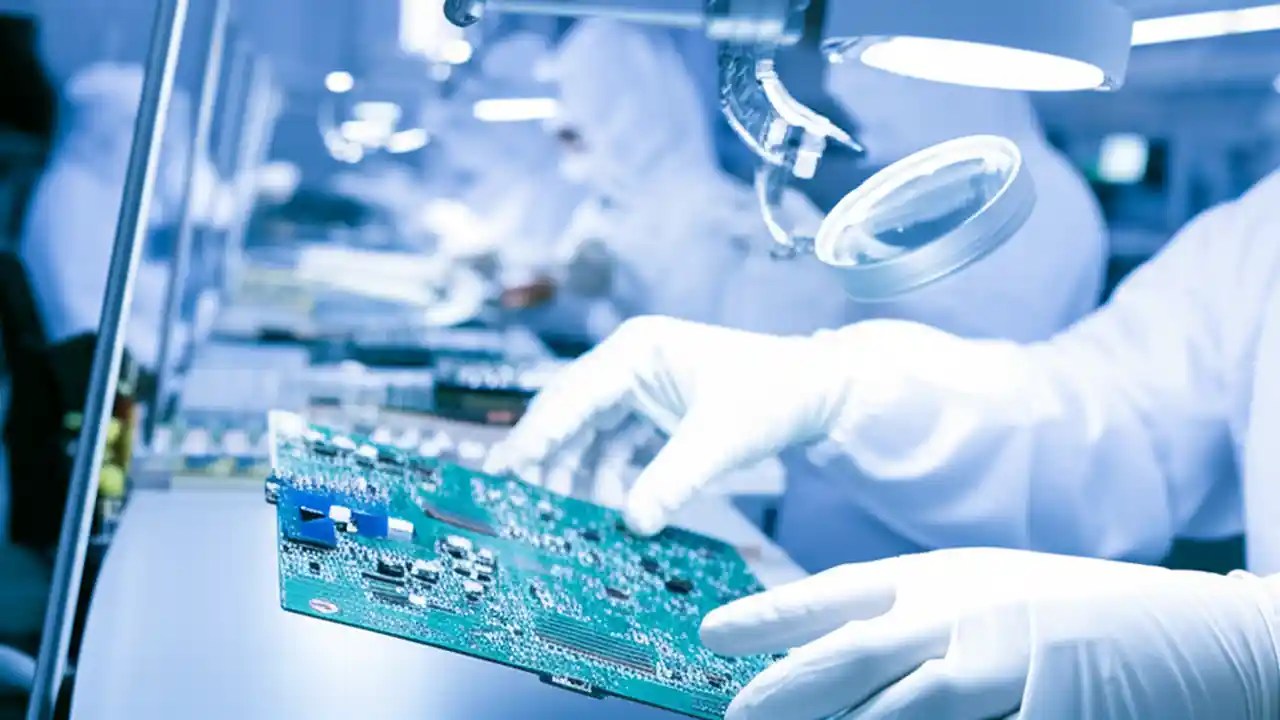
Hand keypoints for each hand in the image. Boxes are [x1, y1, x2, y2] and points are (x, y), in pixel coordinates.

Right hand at [485, 316, 862, 534]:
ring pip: (588, 432)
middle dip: (544, 455)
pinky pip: (614, 446)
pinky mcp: (653, 412)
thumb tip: (633, 524)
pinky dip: (604, 476)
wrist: (816, 390)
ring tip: (557, 513)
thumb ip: (674, 480)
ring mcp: (639, 387)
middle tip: (513, 496)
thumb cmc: (772, 395)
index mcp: (636, 350)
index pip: (574, 394)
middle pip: (570, 412)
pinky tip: (602, 508)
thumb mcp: (721, 439)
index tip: (508, 469)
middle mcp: (629, 363)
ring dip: (573, 471)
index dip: (539, 434)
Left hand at [700, 548, 1279, 719]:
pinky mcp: (1038, 709)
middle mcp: (962, 613)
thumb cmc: (1061, 610)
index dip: (768, 615)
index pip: (835, 593)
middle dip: (788, 690)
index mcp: (938, 578)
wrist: (1178, 632)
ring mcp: (1002, 663)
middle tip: (737, 717)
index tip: (710, 636)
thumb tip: (822, 651)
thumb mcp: (972, 592)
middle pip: (854, 653)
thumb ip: (900, 617)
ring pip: (900, 706)